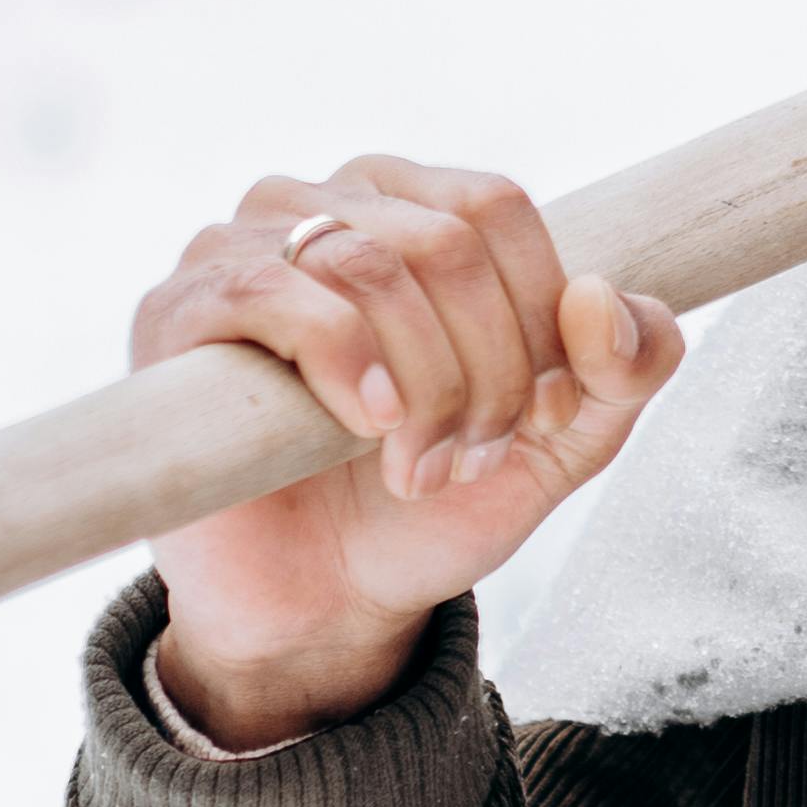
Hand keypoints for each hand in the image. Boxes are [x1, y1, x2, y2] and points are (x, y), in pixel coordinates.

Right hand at [133, 155, 683, 744]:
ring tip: (417, 467)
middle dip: (489, 367)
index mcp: (412, 204)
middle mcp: (322, 203)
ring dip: (424, 381)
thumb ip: (628, 365)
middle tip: (473, 455)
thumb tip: (599, 296)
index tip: (544, 415)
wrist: (327, 603)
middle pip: (445, 239)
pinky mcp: (178, 311)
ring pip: (370, 263)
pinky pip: (270, 288)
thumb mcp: (567, 438)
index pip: (495, 207)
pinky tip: (367, 422)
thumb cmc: (436, 500)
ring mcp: (240, 248)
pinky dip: (343, 358)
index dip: (541, 314)